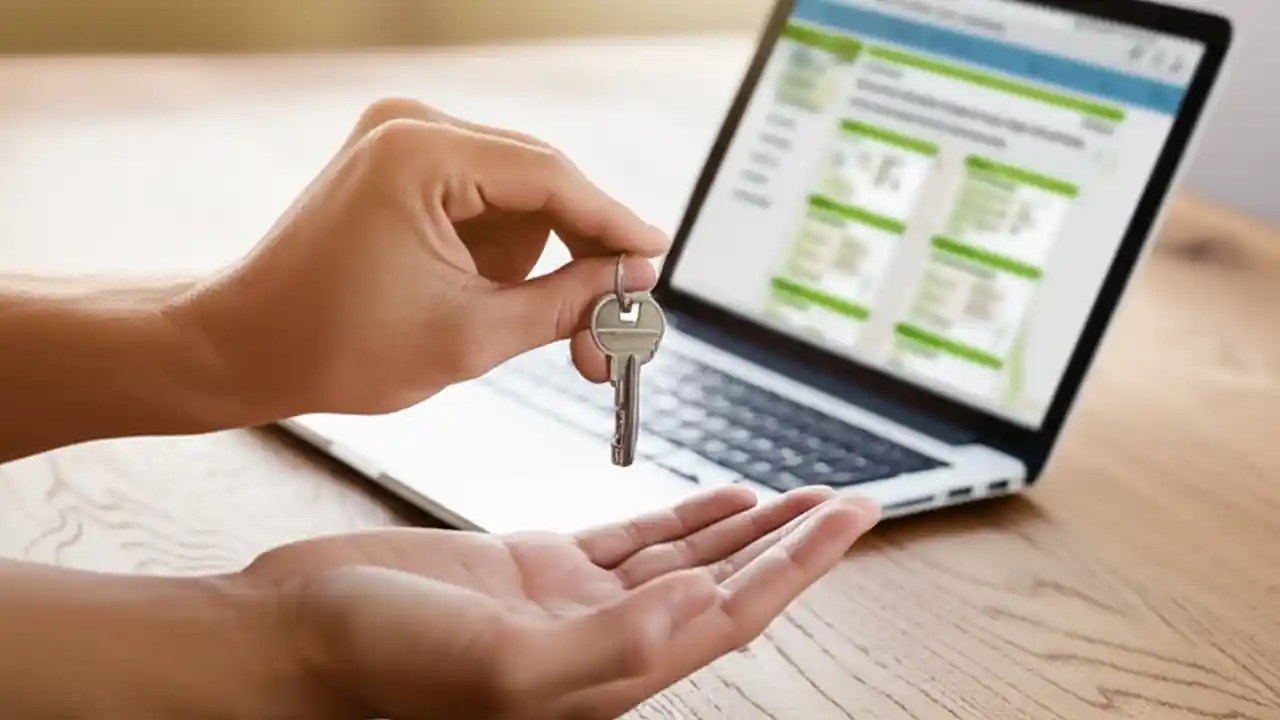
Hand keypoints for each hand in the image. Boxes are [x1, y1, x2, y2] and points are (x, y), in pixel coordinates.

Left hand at [176, 98, 667, 421]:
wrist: (244, 347)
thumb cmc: (335, 345)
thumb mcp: (472, 336)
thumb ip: (565, 304)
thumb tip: (631, 286)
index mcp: (422, 154)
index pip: (552, 177)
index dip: (614, 225)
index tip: (656, 262)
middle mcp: (412, 128)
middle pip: (541, 181)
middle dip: (582, 257)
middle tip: (614, 326)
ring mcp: (403, 143)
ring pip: (519, 198)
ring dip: (546, 262)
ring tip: (561, 336)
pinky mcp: (401, 169)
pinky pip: (485, 205)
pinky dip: (508, 255)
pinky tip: (509, 304)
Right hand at [241, 487, 880, 719]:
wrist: (293, 635)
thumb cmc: (373, 663)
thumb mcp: (499, 664)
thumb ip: (609, 644)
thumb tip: (703, 608)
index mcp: (608, 673)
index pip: (733, 614)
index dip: (800, 566)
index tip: (850, 519)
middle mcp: (602, 641)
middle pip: (726, 588)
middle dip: (793, 544)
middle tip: (849, 502)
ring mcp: (570, 603)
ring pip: (685, 561)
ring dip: (747, 528)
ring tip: (800, 498)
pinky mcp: (534, 569)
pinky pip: (630, 539)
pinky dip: (681, 517)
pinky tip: (717, 499)